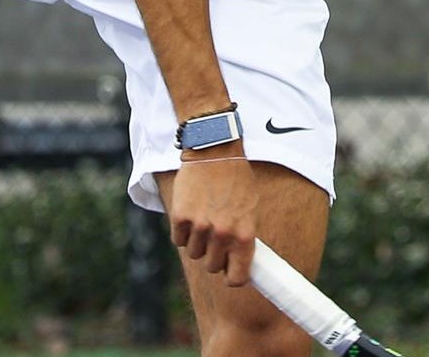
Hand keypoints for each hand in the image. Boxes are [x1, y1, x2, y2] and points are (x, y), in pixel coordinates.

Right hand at [169, 150, 257, 285]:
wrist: (214, 151)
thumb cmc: (236, 180)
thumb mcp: (250, 209)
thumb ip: (243, 236)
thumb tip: (240, 263)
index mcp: (244, 234)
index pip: (237, 277)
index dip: (232, 277)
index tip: (229, 272)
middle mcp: (223, 234)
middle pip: (212, 267)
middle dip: (214, 256)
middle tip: (215, 239)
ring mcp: (200, 226)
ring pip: (194, 254)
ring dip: (197, 243)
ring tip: (204, 221)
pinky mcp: (180, 217)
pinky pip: (178, 240)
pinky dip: (183, 232)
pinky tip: (191, 214)